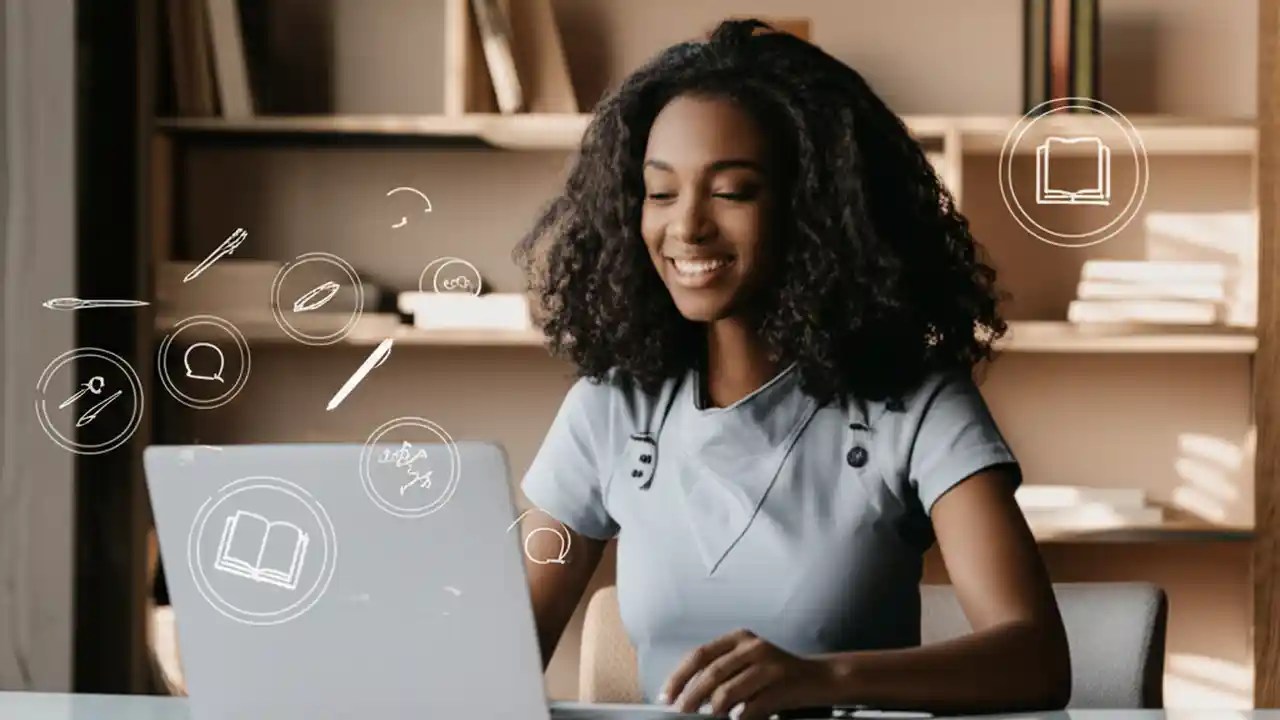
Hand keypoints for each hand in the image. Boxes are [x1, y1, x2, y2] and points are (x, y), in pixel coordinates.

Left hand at [659, 629, 837, 718]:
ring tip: (709, 718)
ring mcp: (768, 665)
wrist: (819, 677)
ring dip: (713, 710)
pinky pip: (751, 705)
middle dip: (690, 697)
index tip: (667, 695)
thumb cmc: (777, 672)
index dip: (679, 676)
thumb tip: (688, 694)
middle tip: (681, 712)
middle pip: (711, 673)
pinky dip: (739, 715)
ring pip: (728, 691)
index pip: (699, 655)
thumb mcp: (748, 661)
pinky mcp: (781, 684)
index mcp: (738, 638)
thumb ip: (721, 670)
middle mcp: (752, 647)